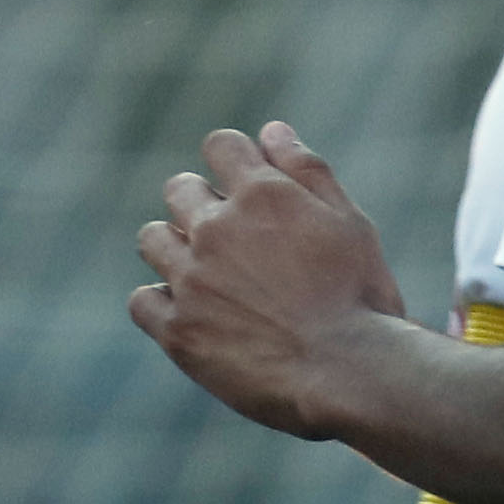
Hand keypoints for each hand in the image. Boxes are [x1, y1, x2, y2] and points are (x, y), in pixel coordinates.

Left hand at [132, 124, 409, 437]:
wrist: (348, 373)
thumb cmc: (362, 297)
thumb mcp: (349, 223)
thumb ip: (307, 171)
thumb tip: (270, 130)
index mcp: (262, 194)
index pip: (221, 145)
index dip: (232, 160)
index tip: (243, 186)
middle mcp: (216, 228)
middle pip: (179, 189)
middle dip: (199, 204)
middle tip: (230, 240)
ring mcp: (192, 279)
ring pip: (152, 240)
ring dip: (173, 248)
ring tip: (205, 276)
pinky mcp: (178, 330)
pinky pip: (142, 301)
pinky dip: (159, 303)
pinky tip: (188, 314)